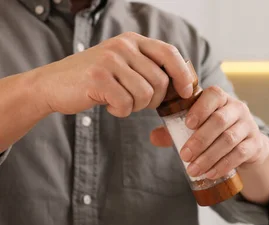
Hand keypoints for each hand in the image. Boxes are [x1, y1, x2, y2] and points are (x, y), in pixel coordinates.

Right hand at [37, 32, 193, 117]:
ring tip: (119, 100)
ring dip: (136, 106)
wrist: (53, 85)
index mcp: (132, 41)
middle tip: (135, 101)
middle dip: (154, 100)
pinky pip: (126, 104)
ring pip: (145, 94)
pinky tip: (108, 105)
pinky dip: (121, 111)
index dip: (183, 74)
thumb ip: (149, 68)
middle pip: (160, 81)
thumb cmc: (96, 81)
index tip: (186, 93)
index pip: (169, 53)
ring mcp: (109, 60)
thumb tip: (186, 84)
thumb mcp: (124, 66)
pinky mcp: (98, 78)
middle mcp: (122, 46)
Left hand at [150, 86, 268, 179]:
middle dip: (200, 140)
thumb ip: (174, 130)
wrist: (246, 145)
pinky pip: (240, 153)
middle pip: (219, 121)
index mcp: (221, 99)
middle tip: (184, 156)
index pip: (213, 95)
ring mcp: (248, 126)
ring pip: (229, 139)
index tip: (187, 124)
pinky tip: (211, 173)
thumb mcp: (196, 127)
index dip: (200, 108)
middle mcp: (237, 108)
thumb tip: (153, 137)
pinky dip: (224, 164)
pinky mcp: (255, 144)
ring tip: (193, 169)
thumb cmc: (215, 132)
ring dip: (209, 156)